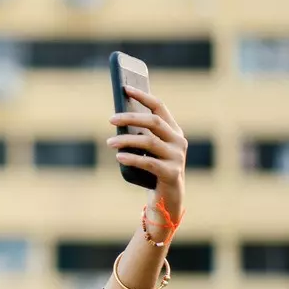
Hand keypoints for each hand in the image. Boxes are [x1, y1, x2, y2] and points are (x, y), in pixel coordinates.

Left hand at [107, 85, 186, 227]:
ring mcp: (177, 157)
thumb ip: (140, 135)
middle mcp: (178, 141)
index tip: (125, 88)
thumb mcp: (147, 150)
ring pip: (149, 142)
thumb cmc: (152, 170)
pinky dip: (132, 158)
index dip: (143, 96)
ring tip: (109, 142)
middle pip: (154, 122)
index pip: (159, 107)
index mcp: (174, 131)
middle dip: (131, 117)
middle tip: (110, 119)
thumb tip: (117, 119)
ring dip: (126, 140)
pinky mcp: (171, 173)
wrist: (167, 199)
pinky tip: (119, 156)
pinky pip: (149, 163)